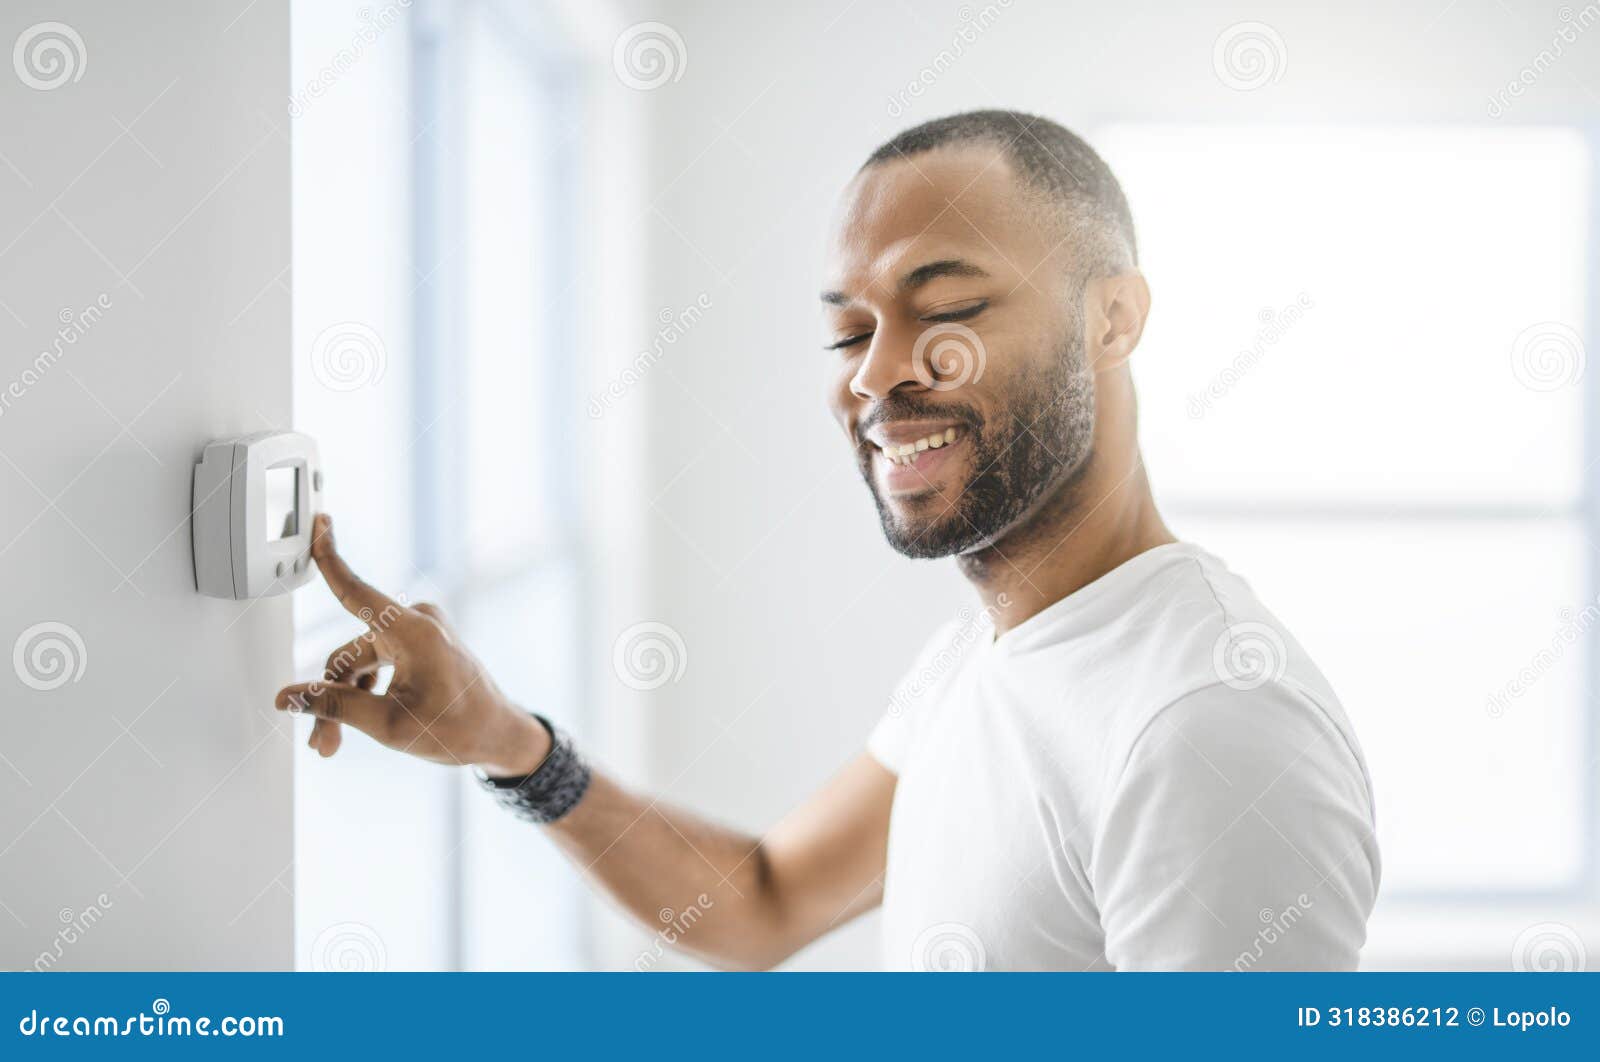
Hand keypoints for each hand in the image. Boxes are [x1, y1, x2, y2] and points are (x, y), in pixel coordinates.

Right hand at [274, 513, 551, 775]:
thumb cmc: (459, 728)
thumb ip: (334, 706)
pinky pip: (378, 661)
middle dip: (332, 697)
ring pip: (360, 662)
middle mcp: (417, 622)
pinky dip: (365, 690)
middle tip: (321, 742)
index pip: (356, 590)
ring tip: (332, 743)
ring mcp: (420, 632)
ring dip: (346, 699)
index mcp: (414, 632)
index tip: (320, 522)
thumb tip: (289, 698)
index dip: (330, 557)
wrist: (497, 735)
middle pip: (349, 654)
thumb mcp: (388, 724)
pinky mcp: (421, 644)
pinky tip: (357, 719)